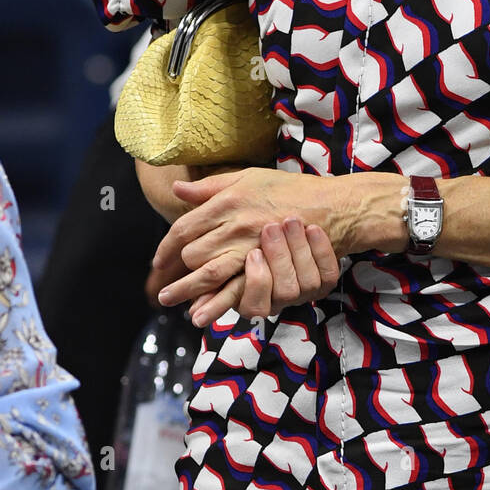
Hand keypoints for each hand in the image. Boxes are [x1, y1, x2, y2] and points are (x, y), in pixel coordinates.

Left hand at [152, 168, 353, 308]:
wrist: (330, 207)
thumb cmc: (289, 188)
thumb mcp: (248, 178)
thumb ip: (211, 187)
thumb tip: (178, 190)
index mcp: (226, 201)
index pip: (183, 228)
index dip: (167, 247)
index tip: (159, 260)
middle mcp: (234, 225)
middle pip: (192, 253)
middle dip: (177, 270)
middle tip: (166, 283)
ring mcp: (250, 246)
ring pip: (207, 273)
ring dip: (186, 290)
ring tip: (169, 302)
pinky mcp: (266, 265)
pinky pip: (234, 288)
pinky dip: (215, 302)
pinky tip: (200, 312)